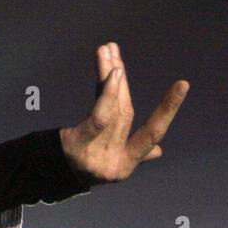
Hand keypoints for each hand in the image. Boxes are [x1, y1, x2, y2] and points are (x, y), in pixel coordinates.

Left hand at [59, 42, 188, 182]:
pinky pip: (99, 117)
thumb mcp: (106, 162)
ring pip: (113, 108)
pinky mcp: (80, 146)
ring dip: (110, 76)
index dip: (168, 110)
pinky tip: (112, 73)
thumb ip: (134, 154)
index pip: (152, 132)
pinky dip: (107, 94)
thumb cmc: (77, 168)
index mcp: (126, 162)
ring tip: (108, 50)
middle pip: (124, 111)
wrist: (44, 179)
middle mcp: (116, 159)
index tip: (182, 84)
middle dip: (121, 79)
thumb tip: (158, 150)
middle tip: (113, 48)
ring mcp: (99, 155)